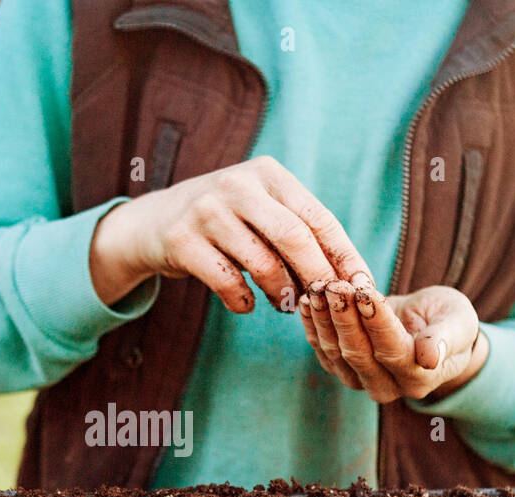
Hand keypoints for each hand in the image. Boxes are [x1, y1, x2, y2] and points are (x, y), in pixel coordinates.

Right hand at [88, 156, 369, 311]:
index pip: (317, 217)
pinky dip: (243, 301)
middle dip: (317, 276)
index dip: (343, 255)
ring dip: (280, 292)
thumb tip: (348, 277)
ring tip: (285, 305)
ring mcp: (206, 211)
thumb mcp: (260, 210)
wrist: (153, 222)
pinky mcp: (181, 240)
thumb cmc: (224, 223)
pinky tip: (245, 304)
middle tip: (327, 302)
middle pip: (293, 237)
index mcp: (267, 174)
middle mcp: (237, 185)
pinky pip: (227, 281)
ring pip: (261, 262)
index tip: (361, 286)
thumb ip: (296, 231)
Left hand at [299, 275, 486, 402]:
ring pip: (335, 352)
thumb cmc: (450, 322)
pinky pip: (321, 348)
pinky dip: (312, 323)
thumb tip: (430, 358)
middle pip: (357, 353)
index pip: (391, 349)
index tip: (364, 292)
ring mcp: (359, 381)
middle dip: (343, 317)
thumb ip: (445, 339)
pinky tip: (306, 299)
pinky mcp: (340, 369)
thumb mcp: (458, 323)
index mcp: (418, 378)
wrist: (433, 330)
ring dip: (323, 318)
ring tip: (317, 287)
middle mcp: (387, 387)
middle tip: (333, 285)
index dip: (376, 322)